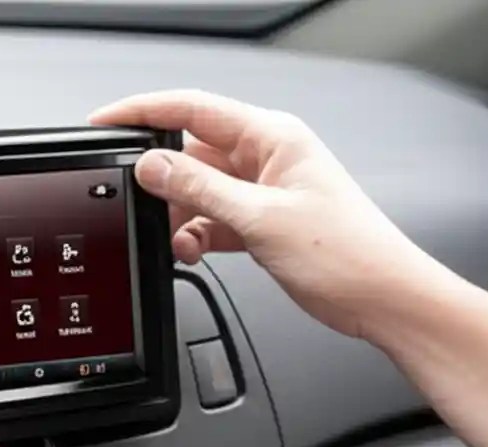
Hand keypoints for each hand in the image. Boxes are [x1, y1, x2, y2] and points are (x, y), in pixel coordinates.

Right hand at [89, 89, 449, 338]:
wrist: (383, 298)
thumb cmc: (347, 253)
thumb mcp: (260, 218)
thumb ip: (199, 190)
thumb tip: (152, 166)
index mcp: (272, 137)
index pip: (192, 108)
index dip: (143, 112)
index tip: (105, 124)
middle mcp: (266, 157)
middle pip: (190, 152)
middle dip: (162, 180)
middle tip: (138, 202)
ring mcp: (262, 190)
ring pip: (197, 191)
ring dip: (181, 217)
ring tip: (178, 239)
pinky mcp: (260, 222)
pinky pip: (211, 219)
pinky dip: (198, 235)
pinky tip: (195, 250)